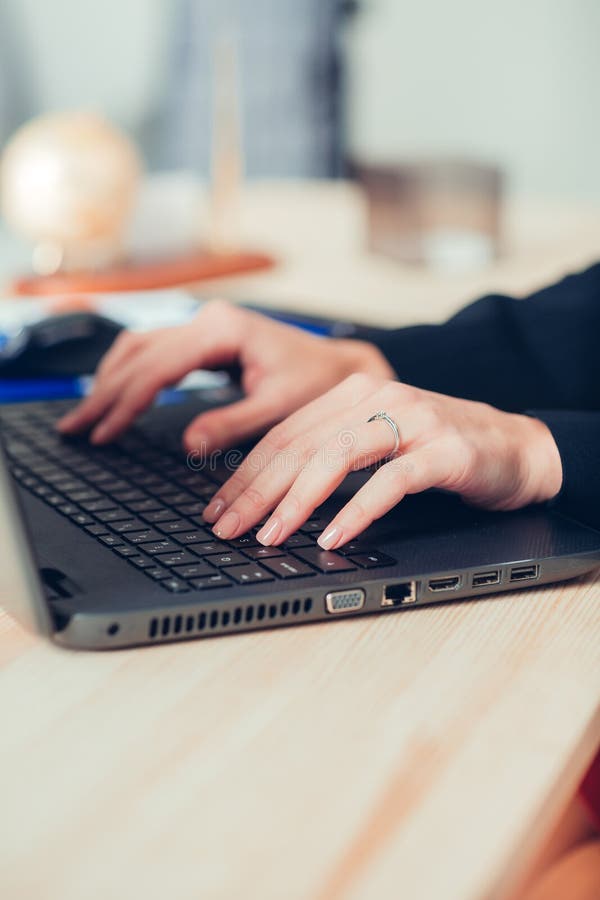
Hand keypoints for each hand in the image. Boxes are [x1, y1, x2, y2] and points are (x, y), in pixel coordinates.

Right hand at [56, 300, 393, 447]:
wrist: (339, 366)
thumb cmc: (316, 384)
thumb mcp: (278, 409)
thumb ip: (232, 424)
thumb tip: (188, 444)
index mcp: (222, 330)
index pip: (157, 368)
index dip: (125, 403)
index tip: (104, 433)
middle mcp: (207, 320)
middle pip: (138, 354)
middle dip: (104, 393)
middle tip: (75, 429)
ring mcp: (204, 325)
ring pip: (139, 347)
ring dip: (109, 380)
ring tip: (85, 415)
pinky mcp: (205, 337)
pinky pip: (154, 350)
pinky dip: (129, 373)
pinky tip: (115, 394)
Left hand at [204, 374, 562, 548]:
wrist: (516, 446)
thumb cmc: (439, 450)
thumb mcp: (376, 443)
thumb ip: (330, 454)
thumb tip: (268, 496)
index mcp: (351, 394)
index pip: (283, 434)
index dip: (244, 474)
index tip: (216, 510)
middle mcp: (377, 397)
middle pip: (300, 445)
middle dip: (255, 491)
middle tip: (225, 529)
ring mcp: (413, 420)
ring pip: (337, 456)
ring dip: (297, 501)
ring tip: (270, 536)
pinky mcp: (444, 450)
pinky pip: (390, 480)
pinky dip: (358, 510)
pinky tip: (334, 537)